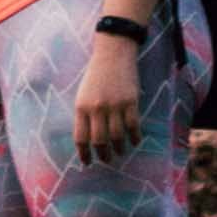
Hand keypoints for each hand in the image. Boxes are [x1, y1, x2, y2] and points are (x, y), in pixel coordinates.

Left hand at [71, 32, 145, 167]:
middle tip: (106, 160)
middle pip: (100, 140)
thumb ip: (85, 114)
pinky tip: (135, 141)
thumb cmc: (96, 75)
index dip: (84, 153)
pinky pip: (133, 126)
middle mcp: (97, 108)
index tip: (87, 162)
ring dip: (119, 148)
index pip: (81, 137)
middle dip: (103, 154)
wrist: (113, 53)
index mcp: (81, 107)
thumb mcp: (83, 94)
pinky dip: (135, 137)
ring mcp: (114, 105)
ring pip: (117, 136)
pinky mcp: (130, 102)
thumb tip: (88, 139)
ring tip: (120, 152)